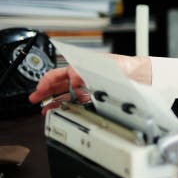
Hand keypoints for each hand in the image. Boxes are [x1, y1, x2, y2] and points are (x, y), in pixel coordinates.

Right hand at [28, 54, 152, 113]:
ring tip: (45, 109)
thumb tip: (72, 77)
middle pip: (58, 84)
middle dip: (45, 91)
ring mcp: (88, 86)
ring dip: (54, 101)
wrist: (142, 77)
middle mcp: (83, 76)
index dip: (46, 81)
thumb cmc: (125, 67)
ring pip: (66, 94)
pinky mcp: (95, 96)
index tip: (39, 90)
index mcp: (82, 66)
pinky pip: (77, 102)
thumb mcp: (104, 66)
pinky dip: (68, 107)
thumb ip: (86, 71)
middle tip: (34, 100)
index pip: (58, 73)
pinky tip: (63, 111)